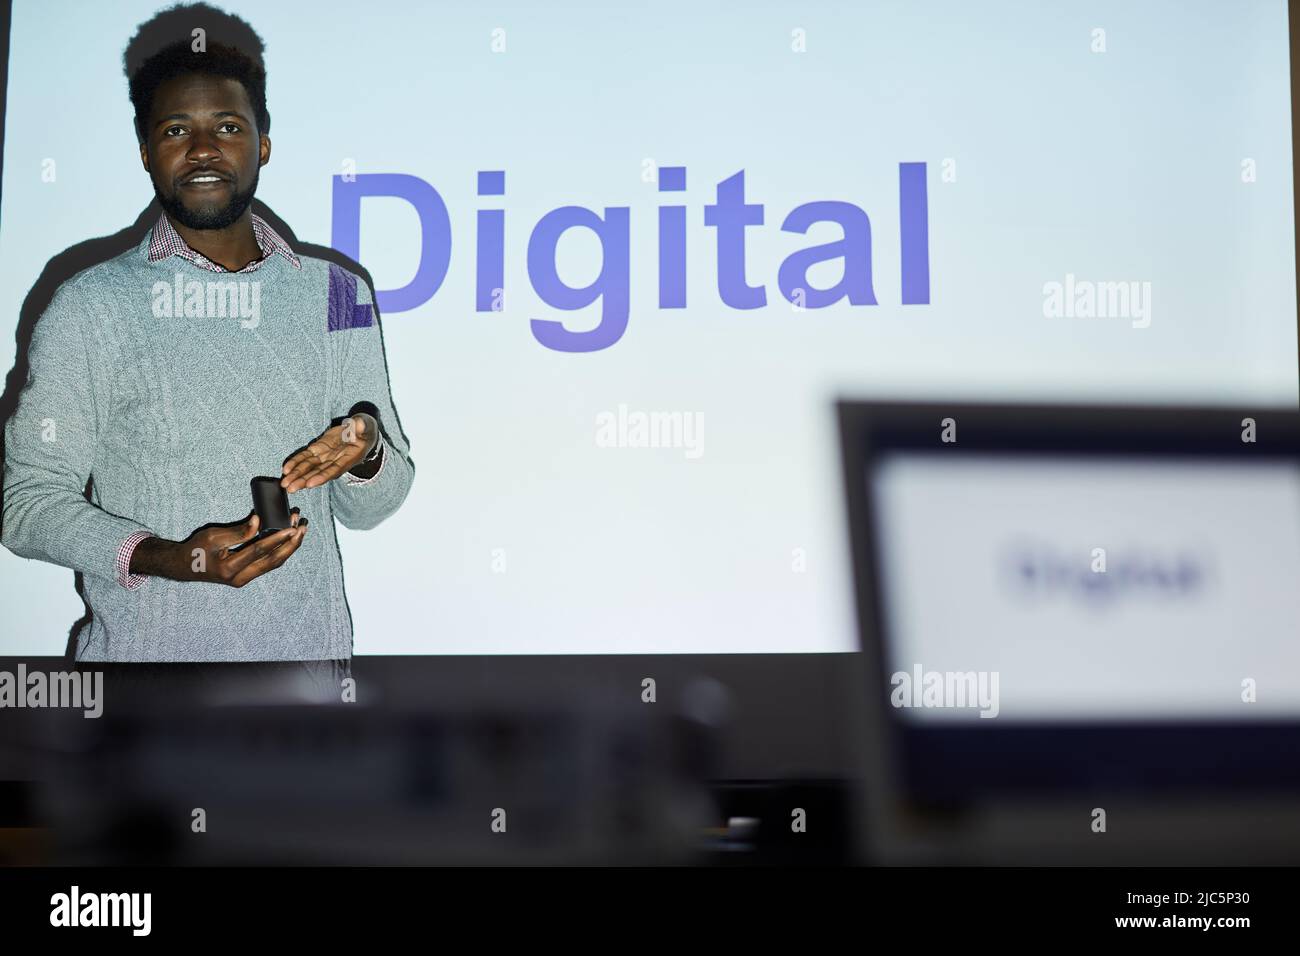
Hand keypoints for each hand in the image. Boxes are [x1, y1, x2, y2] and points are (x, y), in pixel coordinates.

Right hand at [133, 510, 307, 586]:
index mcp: (229, 569)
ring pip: (273, 563)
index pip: (259, 551)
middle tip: (302, 527)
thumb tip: (259, 520)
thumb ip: (238, 531)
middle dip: (291, 544)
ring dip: (289, 546)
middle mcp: (240, 578)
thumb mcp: (213, 536)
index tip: (291, 527)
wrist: (185, 566)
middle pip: (273, 561)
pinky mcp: (247, 575)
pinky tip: (289, 538)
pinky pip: (268, 563)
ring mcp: (245, 579)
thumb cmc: (197, 549)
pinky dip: (280, 550)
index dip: (277, 538)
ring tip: (300, 530)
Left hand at [280, 413, 377, 492]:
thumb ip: (360, 426)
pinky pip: (304, 457)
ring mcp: (325, 456)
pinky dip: (295, 463)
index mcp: (348, 458)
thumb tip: (357, 424)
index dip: (322, 477)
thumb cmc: (364, 430)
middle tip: (291, 488)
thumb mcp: (365, 426)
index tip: (310, 483)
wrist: (359, 431)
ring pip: (308, 467)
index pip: (334, 469)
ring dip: (296, 476)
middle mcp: (335, 461)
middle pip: (317, 473)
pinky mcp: (317, 449)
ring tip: (285, 483)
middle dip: (303, 481)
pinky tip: (286, 469)